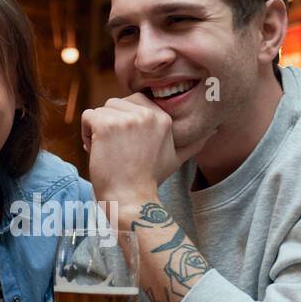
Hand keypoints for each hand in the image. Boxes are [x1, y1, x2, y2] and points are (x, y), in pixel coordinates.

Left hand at [80, 95, 209, 206]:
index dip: (127, 122)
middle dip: (111, 124)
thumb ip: (194, 142)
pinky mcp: (106, 125)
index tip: (129, 146)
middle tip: (116, 151)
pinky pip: (88, 116)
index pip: (135, 102)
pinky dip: (86, 134)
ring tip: (107, 152)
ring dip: (97, 130)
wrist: (131, 200)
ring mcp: (126, 118)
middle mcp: (147, 114)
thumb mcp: (177, 157)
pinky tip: (96, 152)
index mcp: (163, 117)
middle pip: (116, 104)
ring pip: (101, 110)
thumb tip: (214, 131)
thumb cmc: (149, 180)